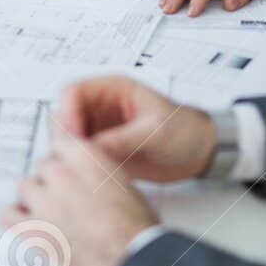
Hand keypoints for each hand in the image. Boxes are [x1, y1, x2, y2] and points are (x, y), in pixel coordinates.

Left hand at [2, 129, 156, 265]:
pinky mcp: (32, 231)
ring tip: (51, 212)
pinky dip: (16, 217)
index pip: (59, 141)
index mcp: (85, 157)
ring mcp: (43, 202)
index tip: (68, 166)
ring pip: (25, 186)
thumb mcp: (122, 182)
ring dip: (36, 197)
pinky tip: (30, 223)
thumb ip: (94, 168)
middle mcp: (60, 174)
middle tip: (67, 197)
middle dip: (54, 179)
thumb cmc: (135, 227)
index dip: (65, 157)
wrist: (133, 260)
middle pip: (44, 165)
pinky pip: (8, 215)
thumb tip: (80, 169)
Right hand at [57, 75, 216, 182]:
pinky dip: (80, 166)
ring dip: (70, 152)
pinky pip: (81, 156)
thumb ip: (122, 139)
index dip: (67, 112)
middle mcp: (102, 108)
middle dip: (65, 136)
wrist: (200, 152)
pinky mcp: (104, 150)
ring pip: (69, 138)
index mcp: (113, 89)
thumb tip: (92, 148)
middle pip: (64, 115)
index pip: (73, 92)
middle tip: (74, 157)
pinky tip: (91, 176)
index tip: (74, 136)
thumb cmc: (185, 130)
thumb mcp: (154, 131)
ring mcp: (101, 130)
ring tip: (83, 168)